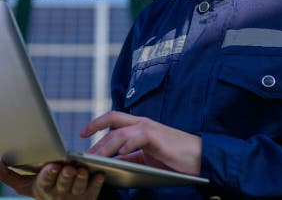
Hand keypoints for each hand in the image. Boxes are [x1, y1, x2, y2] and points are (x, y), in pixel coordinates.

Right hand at [0, 159, 103, 198]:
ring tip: (83, 170)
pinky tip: (99, 175)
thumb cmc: (39, 187)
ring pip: (79, 188)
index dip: (49, 174)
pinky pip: (94, 191)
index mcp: (42, 188)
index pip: (45, 181)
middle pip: (63, 184)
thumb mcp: (22, 184)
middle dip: (66, 176)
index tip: (53, 165)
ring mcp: (73, 196)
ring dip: (81, 179)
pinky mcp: (87, 197)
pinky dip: (96, 184)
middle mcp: (57, 194)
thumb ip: (7, 174)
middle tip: (70, 167)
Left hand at [81, 111, 201, 175]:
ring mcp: (149, 129)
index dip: (96, 124)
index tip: (82, 134)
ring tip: (95, 156)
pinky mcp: (157, 137)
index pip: (112, 119)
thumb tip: (111, 162)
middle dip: (94, 134)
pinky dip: (127, 145)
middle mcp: (141, 123)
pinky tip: (120, 153)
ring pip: (120, 133)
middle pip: (112, 122)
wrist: (199, 158)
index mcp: (139, 126)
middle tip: (83, 150)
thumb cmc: (174, 158)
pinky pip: (138, 137)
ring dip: (105, 145)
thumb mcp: (146, 157)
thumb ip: (130, 157)